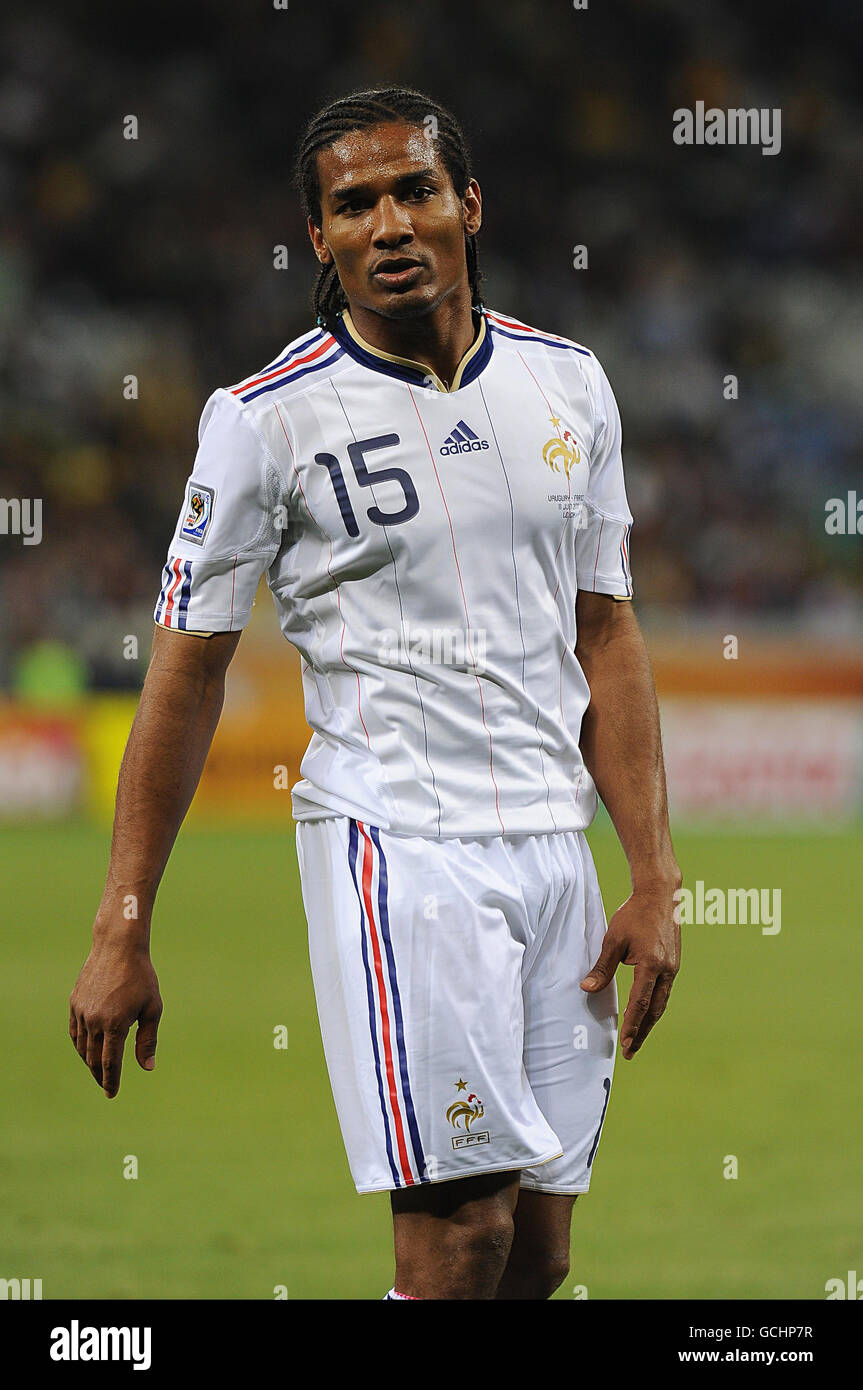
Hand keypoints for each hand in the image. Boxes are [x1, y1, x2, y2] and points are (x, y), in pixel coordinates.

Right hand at [69, 939, 161, 1096]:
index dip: (111, 1081)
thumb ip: (147, 1040)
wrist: (118, 947)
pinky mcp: (75, 1003)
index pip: (110, 1063)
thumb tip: (147, 1068)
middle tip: (106, 1086)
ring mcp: (81, 1012)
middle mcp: (94, 1021)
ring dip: (89, 1062)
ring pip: (82, 1047)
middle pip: (93, 1059)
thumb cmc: (141, 977)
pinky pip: (75, 1031)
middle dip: (100, 1075)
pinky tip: (87, 1049)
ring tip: (98, 1070)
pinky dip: (80, 1045)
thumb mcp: (152, 1008)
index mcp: (115, 1024)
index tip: (111, 1094)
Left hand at [580, 886, 680, 1058]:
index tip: (625, 1044)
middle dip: (643, 1032)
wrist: (661, 894)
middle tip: (631, 1051)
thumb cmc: (634, 914)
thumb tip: (587, 988)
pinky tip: (646, 1013)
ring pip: (661, 1003)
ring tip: (638, 1038)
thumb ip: (602, 967)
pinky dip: (654, 1006)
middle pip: (654, 1010)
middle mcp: (667, 970)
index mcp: (652, 965)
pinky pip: (664, 992)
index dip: (632, 1026)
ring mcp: (673, 968)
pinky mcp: (673, 964)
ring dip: (649, 1022)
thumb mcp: (613, 939)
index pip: (640, 1003)